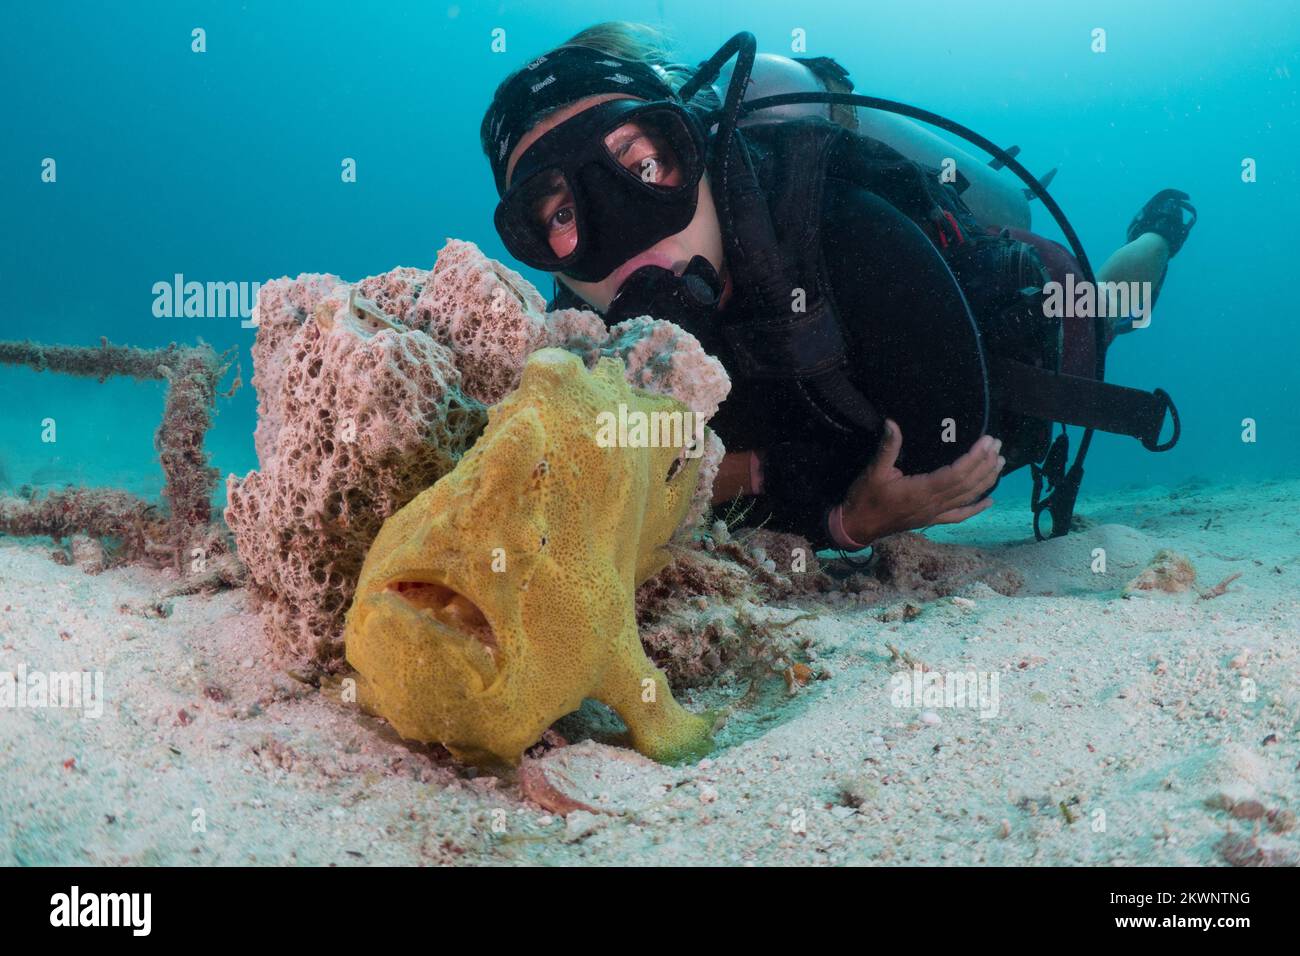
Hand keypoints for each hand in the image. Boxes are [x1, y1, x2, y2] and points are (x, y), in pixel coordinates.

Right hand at [840, 419, 1002, 544]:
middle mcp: (933, 504)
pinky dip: (975, 509)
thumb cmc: (865, 499)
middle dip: (985, 464)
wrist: (857, 527)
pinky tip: (989, 501)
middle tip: (997, 445)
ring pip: (967, 498)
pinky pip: (958, 515)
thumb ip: (887, 448)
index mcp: (921, 491)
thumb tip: (891, 423)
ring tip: (1000, 463)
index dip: (975, 458)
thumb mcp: (873, 472)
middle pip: (967, 485)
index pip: (956, 474)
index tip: (987, 442)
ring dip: (985, 481)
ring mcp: (934, 514)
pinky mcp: (931, 519)